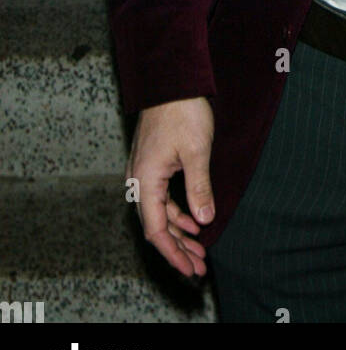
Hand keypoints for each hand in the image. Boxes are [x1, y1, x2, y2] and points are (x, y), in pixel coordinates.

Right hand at [127, 96, 214, 277]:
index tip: (190, 268)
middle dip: (178, 248)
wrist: (171, 81)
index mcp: (144, 181)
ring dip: (179, 232)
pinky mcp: (152, 166)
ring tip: (199, 250)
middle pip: (156, 226)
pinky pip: (162, 199)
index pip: (155, 230)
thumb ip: (199, 188)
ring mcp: (144, 173)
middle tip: (200, 266)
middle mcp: (138, 181)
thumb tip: (203, 221)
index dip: (173, 253)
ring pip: (159, 213)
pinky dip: (177, 213)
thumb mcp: (197, 151)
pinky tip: (193, 221)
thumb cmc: (183, 112)